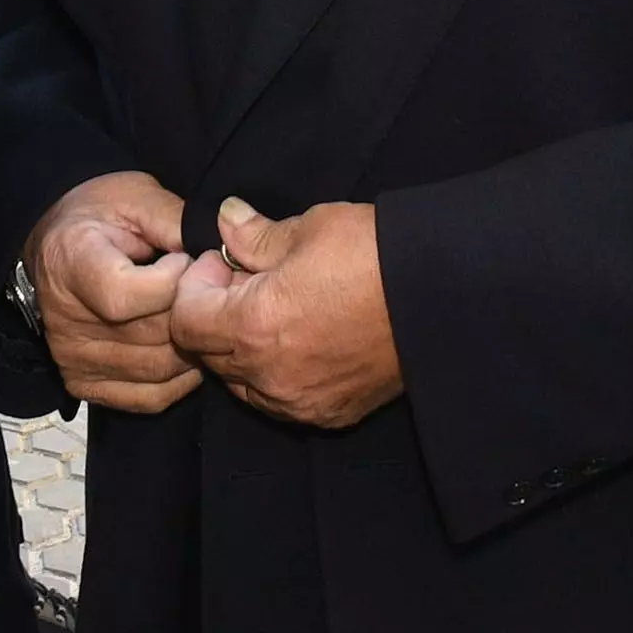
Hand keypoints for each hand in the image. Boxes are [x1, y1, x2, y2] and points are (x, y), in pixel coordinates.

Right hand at [23, 171, 199, 413]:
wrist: (58, 242)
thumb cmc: (103, 214)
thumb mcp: (138, 197)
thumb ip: (176, 220)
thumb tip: (220, 247)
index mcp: (72, 266)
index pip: (126, 297)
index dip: (174, 280)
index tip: (188, 258)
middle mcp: (67, 322)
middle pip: (152, 335)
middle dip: (198, 309)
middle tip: (216, 287)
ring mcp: (74, 359)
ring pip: (159, 369)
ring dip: (198, 344)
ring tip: (207, 313)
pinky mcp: (86, 384)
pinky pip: (149, 397)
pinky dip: (182, 378)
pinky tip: (193, 347)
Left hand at [171, 197, 402, 429]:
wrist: (446, 289)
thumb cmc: (376, 251)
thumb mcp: (312, 228)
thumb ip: (255, 235)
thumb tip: (224, 220)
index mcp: (252, 326)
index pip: (185, 319)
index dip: (196, 285)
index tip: (224, 262)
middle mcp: (267, 375)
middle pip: (208, 355)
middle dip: (216, 315)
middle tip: (248, 281)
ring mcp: (299, 400)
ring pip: (242, 383)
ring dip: (244, 350)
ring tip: (280, 312)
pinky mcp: (330, 412)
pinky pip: (282, 399)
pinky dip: (279, 374)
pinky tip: (308, 341)